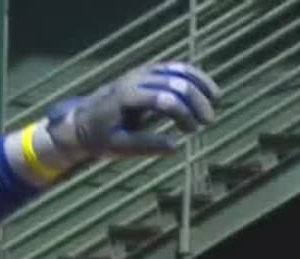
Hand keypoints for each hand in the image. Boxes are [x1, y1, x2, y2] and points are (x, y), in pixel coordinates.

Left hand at [46, 61, 220, 159]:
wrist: (82, 121)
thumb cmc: (100, 138)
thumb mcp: (118, 148)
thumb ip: (145, 146)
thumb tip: (175, 147)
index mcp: (126, 97)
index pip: (162, 98)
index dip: (182, 113)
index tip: (191, 131)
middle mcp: (135, 79)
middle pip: (174, 82)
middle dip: (195, 101)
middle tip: (207, 122)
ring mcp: (142, 73)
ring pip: (178, 70)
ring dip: (200, 84)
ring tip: (217, 100)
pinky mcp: (148, 73)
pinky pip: (175, 68)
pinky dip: (194, 76)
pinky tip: (208, 90)